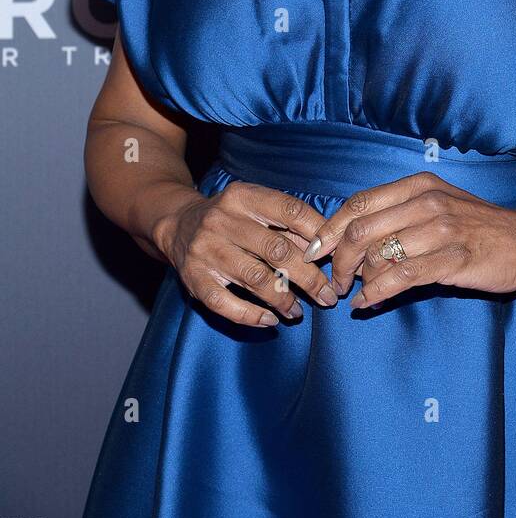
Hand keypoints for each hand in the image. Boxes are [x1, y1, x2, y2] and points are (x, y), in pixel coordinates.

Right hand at [155, 180, 337, 327]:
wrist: (178, 225)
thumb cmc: (231, 218)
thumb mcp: (256, 208)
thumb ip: (289, 225)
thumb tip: (329, 248)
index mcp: (243, 196)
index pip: (290, 210)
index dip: (317, 233)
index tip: (335, 254)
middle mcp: (223, 220)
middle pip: (277, 250)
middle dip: (309, 276)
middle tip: (327, 295)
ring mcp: (206, 250)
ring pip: (255, 278)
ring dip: (284, 299)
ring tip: (298, 311)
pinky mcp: (194, 278)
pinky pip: (225, 303)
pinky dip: (251, 315)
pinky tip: (270, 320)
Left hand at [303, 171, 515, 307]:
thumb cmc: (478, 226)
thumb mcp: (437, 206)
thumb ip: (398, 215)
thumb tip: (350, 240)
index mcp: (417, 185)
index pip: (357, 204)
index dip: (328, 230)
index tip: (314, 253)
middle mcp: (426, 202)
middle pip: (360, 230)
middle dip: (338, 261)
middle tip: (335, 283)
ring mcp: (442, 229)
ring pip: (378, 254)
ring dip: (357, 280)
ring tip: (355, 294)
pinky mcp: (455, 258)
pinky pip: (402, 277)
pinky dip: (377, 293)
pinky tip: (369, 304)